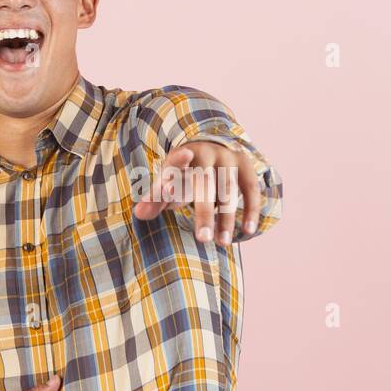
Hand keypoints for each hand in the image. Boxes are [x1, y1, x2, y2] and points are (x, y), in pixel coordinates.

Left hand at [131, 141, 263, 244]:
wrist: (211, 148)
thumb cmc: (185, 174)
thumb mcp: (169, 183)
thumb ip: (156, 199)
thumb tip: (139, 214)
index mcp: (182, 155)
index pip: (177, 161)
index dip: (177, 166)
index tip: (174, 178)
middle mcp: (206, 153)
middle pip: (204, 183)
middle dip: (204, 213)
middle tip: (203, 239)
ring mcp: (228, 158)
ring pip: (228, 190)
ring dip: (227, 218)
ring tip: (221, 242)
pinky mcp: (245, 165)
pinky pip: (251, 189)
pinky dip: (251, 210)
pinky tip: (248, 231)